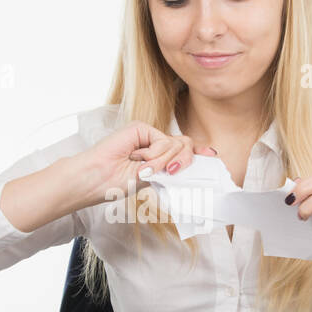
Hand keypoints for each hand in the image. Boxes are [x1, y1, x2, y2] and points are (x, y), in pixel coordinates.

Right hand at [81, 121, 217, 202]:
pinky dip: (154, 154)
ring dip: (162, 161)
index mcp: (158, 158)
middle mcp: (155, 144)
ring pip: (176, 145)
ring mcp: (148, 135)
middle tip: (170, 172)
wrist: (97, 179)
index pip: (183, 150)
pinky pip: (162, 141)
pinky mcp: (141, 128)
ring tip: (143, 169)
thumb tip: (191, 161)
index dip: (199, 152)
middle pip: (184, 145)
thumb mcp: (151, 178)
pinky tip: (137, 158)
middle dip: (184, 160)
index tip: (213, 155)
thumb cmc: (116, 183)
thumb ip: (170, 167)